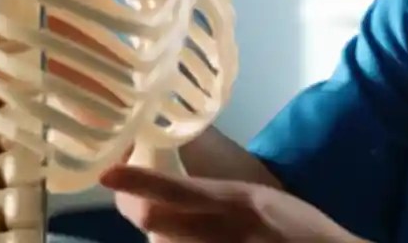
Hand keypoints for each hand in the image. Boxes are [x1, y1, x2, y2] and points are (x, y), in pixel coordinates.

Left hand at [101, 165, 368, 242]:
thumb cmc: (299, 229)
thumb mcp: (260, 200)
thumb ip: (220, 199)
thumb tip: (175, 192)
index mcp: (236, 200)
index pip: (173, 190)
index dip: (135, 182)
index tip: (108, 172)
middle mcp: (222, 228)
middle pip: (152, 219)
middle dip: (131, 201)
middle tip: (124, 187)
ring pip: (161, 240)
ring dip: (155, 228)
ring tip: (153, 205)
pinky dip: (173, 242)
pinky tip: (181, 235)